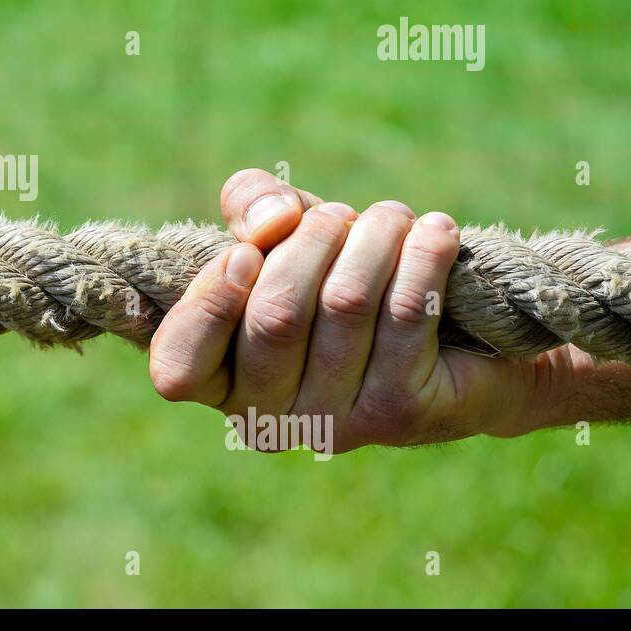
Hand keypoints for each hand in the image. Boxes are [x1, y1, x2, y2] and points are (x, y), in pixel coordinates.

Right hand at [148, 168, 586, 453]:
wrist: (451, 339)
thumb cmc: (336, 274)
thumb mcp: (278, 230)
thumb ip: (249, 206)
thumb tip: (274, 220)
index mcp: (217, 382)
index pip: (179, 367)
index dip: (209, 303)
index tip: (246, 253)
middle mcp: (267, 418)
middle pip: (275, 315)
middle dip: (313, 241)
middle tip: (339, 216)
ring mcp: (335, 424)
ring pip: (346, 304)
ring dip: (374, 237)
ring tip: (389, 218)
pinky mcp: (403, 413)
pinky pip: (406, 314)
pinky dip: (422, 257)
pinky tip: (435, 233)